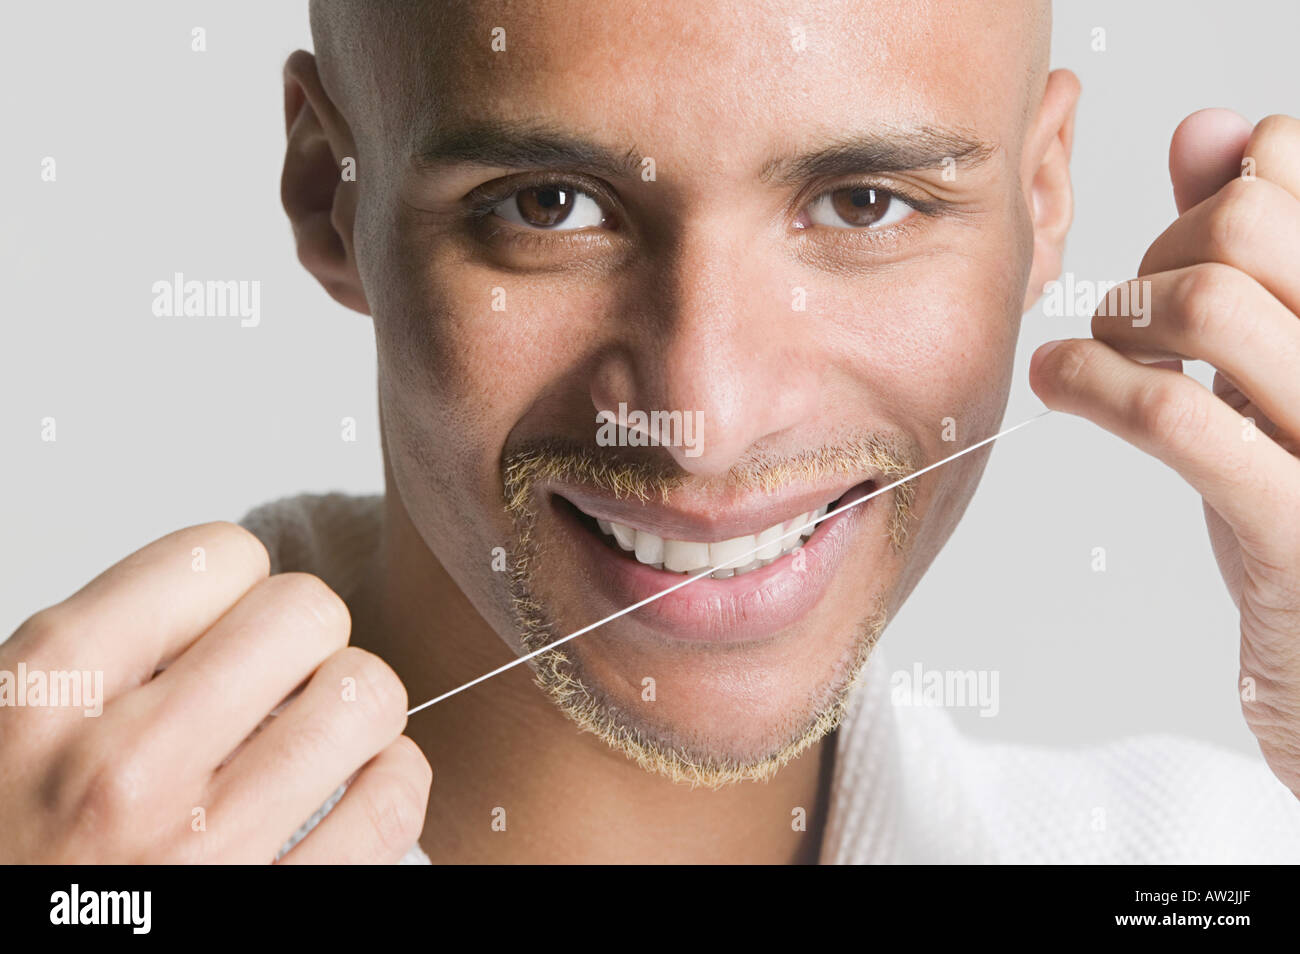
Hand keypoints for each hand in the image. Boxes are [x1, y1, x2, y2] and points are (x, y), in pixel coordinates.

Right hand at [0, 522, 431, 861]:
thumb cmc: (13, 833)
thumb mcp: (10, 712)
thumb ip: (111, 645)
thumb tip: (234, 593)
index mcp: (50, 694)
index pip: (217, 554)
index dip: (229, 582)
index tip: (217, 622)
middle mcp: (128, 768)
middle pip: (307, 612)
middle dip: (300, 633)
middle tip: (272, 674)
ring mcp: (207, 848)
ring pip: (367, 695)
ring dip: (352, 701)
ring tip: (312, 726)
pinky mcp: (274, 906)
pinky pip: (391, 801)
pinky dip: (391, 776)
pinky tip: (353, 781)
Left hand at [1030, 109, 1299, 796]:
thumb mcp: (1290, 366)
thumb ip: (1264, 247)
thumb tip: (1210, 130)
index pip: (1294, 173)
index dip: (1217, 191)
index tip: (1185, 246)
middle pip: (1244, 227)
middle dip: (1155, 255)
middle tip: (1136, 316)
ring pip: (1210, 303)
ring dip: (1120, 321)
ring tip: (1102, 358)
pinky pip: (1175, 414)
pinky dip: (1094, 387)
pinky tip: (1062, 387)